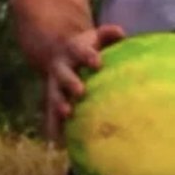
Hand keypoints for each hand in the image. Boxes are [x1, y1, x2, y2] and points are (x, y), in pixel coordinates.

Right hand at [43, 23, 124, 142]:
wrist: (57, 52)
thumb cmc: (86, 47)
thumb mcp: (95, 36)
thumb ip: (108, 33)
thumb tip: (122, 33)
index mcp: (73, 51)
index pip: (82, 53)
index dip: (89, 57)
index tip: (98, 63)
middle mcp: (61, 68)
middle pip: (65, 76)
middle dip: (71, 83)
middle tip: (81, 91)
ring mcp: (55, 85)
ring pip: (54, 95)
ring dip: (59, 105)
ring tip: (67, 114)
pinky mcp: (53, 100)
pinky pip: (51, 114)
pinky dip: (54, 127)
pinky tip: (57, 142)